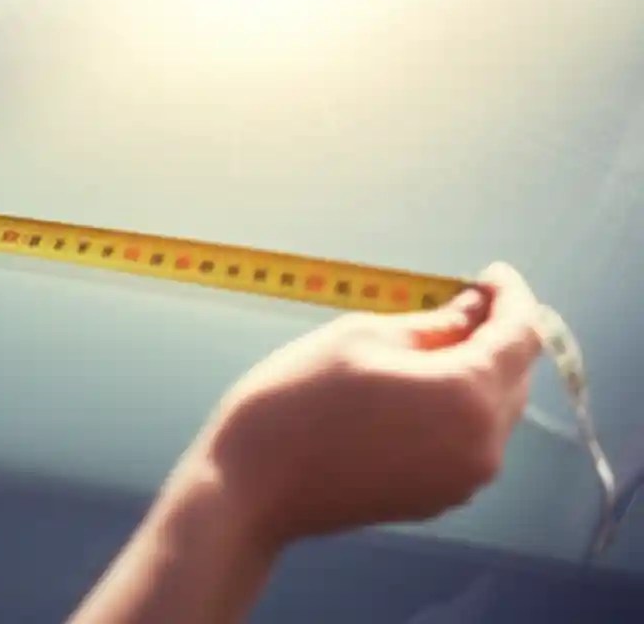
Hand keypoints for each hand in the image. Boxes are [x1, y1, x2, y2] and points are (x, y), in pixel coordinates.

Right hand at [191, 261, 541, 546]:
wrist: (252, 486)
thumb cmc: (296, 399)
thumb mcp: (362, 337)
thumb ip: (433, 323)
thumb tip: (474, 311)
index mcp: (466, 395)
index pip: (521, 334)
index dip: (512, 296)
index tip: (492, 273)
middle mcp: (482, 445)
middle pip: (515, 375)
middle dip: (497, 334)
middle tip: (461, 301)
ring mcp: (462, 479)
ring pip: (494, 411)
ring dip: (477, 373)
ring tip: (433, 343)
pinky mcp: (438, 498)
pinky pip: (469, 442)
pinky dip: (457, 409)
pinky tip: (417, 389)